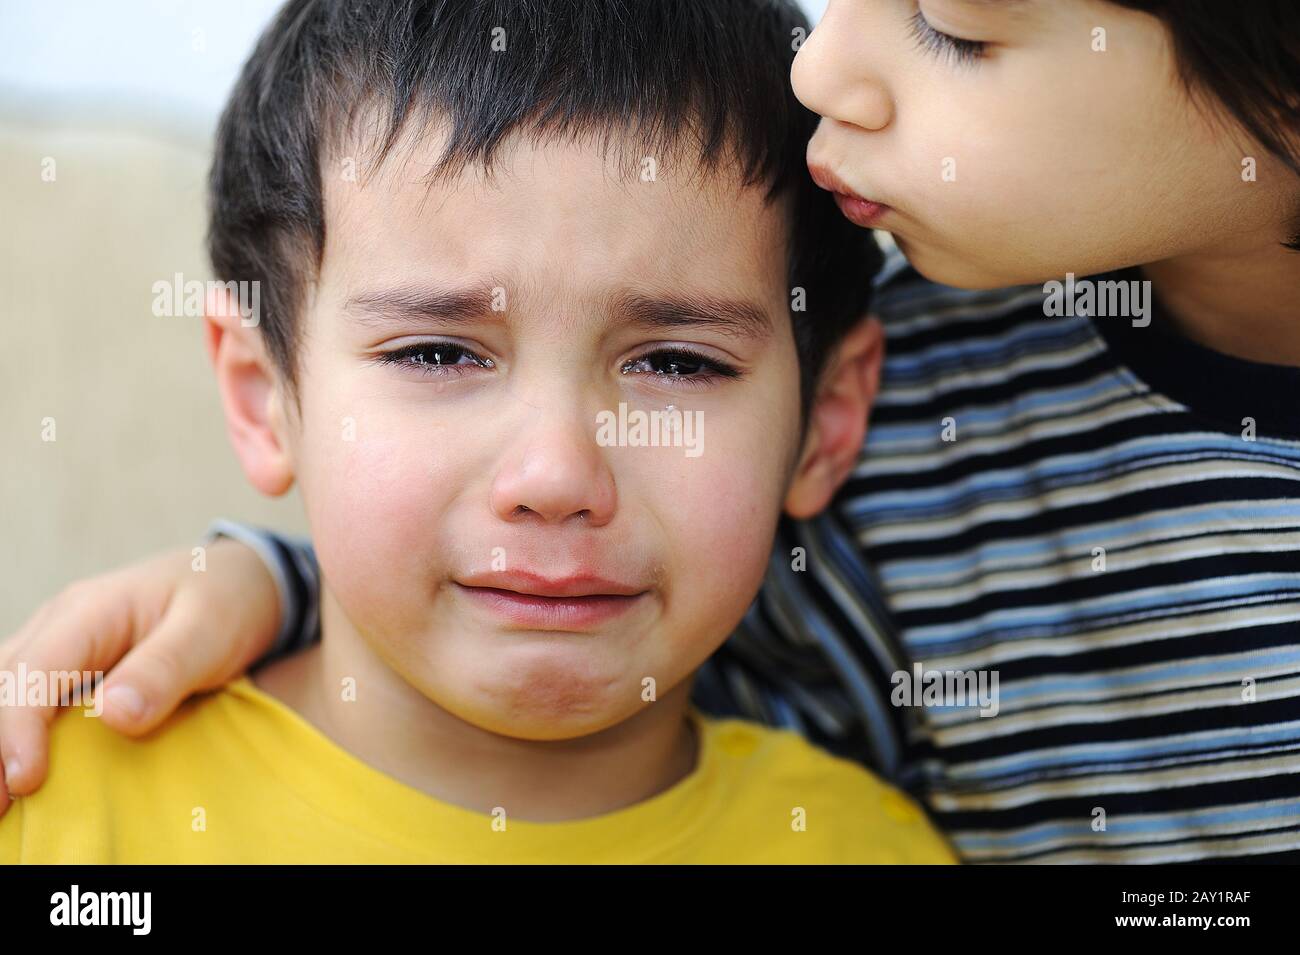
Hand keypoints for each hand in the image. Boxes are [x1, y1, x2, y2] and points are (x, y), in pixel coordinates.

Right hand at [0, 538, 280, 814]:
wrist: (238, 579)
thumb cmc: (225, 601)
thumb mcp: (209, 632)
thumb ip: (164, 670)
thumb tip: (113, 715)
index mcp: (91, 610)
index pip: (35, 671)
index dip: (21, 728)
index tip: (27, 780)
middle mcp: (61, 624)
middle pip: (5, 684)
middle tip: (2, 808)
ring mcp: (59, 643)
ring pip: (7, 688)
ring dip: (3, 740)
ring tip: (5, 801)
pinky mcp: (68, 666)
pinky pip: (28, 695)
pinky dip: (19, 731)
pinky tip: (25, 768)